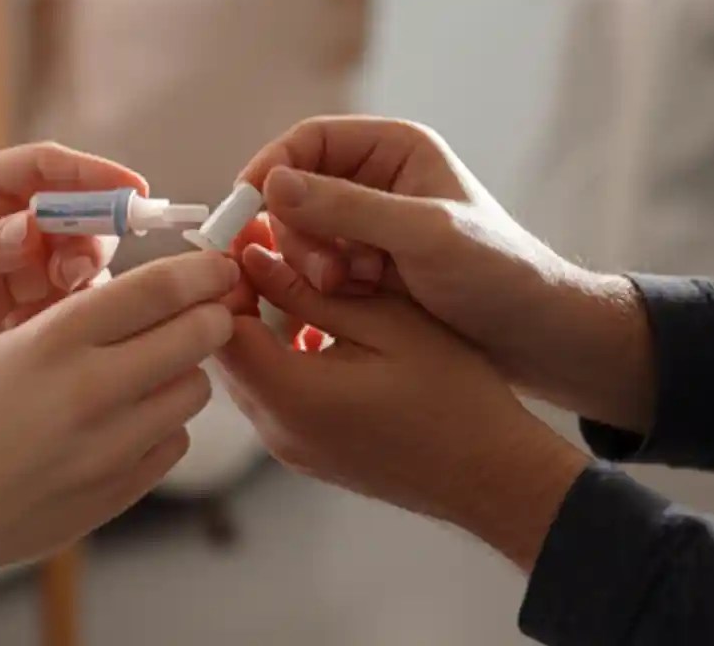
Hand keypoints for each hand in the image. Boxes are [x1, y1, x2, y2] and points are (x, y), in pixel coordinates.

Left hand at [0, 142, 145, 379]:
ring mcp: (26, 256)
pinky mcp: (30, 294)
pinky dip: (60, 312)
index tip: (134, 191)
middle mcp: (15, 214)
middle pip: (81, 212)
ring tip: (45, 302)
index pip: (52, 167)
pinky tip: (21, 324)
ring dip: (79, 278)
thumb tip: (33, 229)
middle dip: (94, 236)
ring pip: (82, 256)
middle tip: (79, 270)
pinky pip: (69, 298)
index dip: (97, 174)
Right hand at [0, 251, 238, 617]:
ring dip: (185, 373)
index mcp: (56, 340)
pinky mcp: (122, 490)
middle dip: (213, 317)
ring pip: (196, 388)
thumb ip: (84, 318)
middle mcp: (91, 389)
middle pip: (198, 334)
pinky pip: (176, 440)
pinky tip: (128, 426)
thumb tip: (162, 293)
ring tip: (151, 376)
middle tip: (210, 315)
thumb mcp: (11, 344)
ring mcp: (111, 447)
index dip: (202, 272)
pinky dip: (164, 427)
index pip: (159, 288)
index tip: (217, 269)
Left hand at [218, 244, 588, 570]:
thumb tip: (254, 258)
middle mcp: (277, 431)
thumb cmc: (456, 397)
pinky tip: (317, 328)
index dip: (225, 277)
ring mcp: (290, 450)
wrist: (494, 475)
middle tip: (267, 249)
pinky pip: (273, 397)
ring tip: (295, 281)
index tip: (247, 238)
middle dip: (239, 298)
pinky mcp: (308, 455)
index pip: (219, 327)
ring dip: (260, 326)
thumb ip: (311, 290)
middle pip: (226, 352)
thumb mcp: (388, 322)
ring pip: (247, 373)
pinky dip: (280, 358)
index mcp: (291, 396)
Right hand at [237, 116, 655, 432]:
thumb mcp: (424, 238)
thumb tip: (273, 185)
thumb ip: (348, 209)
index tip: (243, 210)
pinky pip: (315, 269)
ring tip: (351, 292)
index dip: (269, 170)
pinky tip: (353, 306)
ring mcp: (369, 227)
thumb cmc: (497, 275)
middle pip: (295, 191)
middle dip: (297, 232)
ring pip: (300, 236)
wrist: (536, 336)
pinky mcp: (366, 268)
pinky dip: (322, 288)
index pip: (307, 141)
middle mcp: (376, 181)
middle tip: (326, 273)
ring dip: (311, 265)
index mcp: (394, 150)